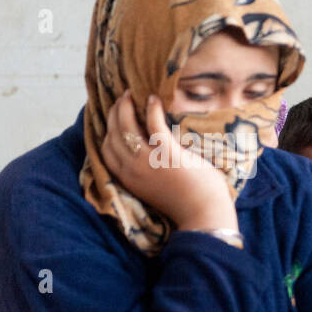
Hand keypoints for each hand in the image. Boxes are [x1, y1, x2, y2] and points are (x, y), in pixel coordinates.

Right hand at [102, 90, 237, 230]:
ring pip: (126, 127)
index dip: (107, 129)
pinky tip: (154, 100)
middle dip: (114, 113)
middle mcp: (132, 170)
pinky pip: (154, 125)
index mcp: (128, 180)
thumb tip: (150, 148)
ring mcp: (148, 163)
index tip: (114, 115)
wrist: (205, 217)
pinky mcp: (167, 155)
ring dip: (126, 107)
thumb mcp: (157, 186)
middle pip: (112, 134)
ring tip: (131, 94)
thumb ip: (147, 170)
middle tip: (122, 98)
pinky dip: (152, 109)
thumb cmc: (188, 201)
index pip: (106, 149)